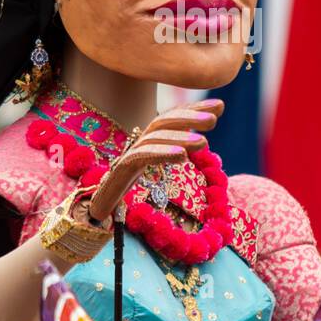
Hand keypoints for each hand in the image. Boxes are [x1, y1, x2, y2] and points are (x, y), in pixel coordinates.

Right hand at [87, 99, 224, 220]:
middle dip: (188, 117)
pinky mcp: (118, 173)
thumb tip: (204, 136)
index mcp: (149, 143)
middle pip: (161, 122)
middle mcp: (137, 145)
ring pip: (152, 138)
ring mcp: (126, 157)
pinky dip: (161, 153)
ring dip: (179, 137)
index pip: (171, 118)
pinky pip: (140, 157)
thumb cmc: (132, 196)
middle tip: (213, 120)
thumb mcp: (161, 171)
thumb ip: (178, 151)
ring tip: (204, 142)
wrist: (100, 215)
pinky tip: (182, 157)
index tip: (220, 105)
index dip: (194, 109)